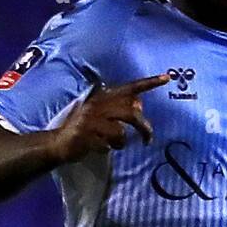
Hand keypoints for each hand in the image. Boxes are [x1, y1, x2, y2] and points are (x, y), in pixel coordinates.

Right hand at [48, 72, 169, 163]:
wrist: (59, 143)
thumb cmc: (84, 128)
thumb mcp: (100, 113)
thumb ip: (119, 108)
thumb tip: (139, 106)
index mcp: (102, 96)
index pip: (130, 87)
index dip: (148, 83)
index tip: (167, 77)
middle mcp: (97, 104)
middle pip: (131, 113)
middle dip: (143, 128)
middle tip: (148, 139)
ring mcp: (91, 120)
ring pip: (121, 132)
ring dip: (121, 142)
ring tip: (114, 144)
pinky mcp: (86, 136)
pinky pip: (109, 144)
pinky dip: (108, 149)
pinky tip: (100, 147)